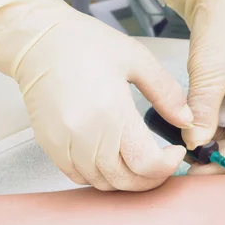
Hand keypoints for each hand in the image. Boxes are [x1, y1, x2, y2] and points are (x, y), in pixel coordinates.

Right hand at [0, 0, 193, 191]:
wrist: (38, 41)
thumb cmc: (84, 43)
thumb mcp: (136, 58)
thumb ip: (165, 91)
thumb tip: (186, 119)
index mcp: (112, 112)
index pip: (146, 164)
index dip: (167, 166)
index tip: (174, 154)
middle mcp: (87, 135)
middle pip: (125, 180)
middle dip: (150, 178)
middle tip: (162, 163)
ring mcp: (65, 143)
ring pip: (102, 183)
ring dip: (125, 179)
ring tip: (137, 161)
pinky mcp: (51, 145)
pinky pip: (78, 177)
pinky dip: (99, 176)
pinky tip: (110, 159)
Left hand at [163, 0, 224, 173]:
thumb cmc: (220, 31)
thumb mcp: (208, 76)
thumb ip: (202, 114)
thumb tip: (194, 146)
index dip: (223, 161)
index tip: (194, 169)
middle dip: (216, 148)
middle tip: (186, 155)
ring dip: (212, 132)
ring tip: (186, 135)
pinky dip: (213, 117)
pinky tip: (195, 118)